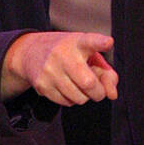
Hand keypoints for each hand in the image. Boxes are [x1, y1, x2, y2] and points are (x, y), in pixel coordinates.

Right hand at [2, 32, 117, 105]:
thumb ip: (105, 71)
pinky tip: (66, 87)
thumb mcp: (87, 53)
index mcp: (77, 42)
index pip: (90, 41)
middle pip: (89, 83)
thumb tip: (112, 94)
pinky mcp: (42, 85)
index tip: (108, 42)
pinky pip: (66, 102)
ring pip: (79, 98)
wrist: (31, 52)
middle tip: (97, 89)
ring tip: (78, 85)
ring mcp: (50, 70)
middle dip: (98, 92)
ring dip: (85, 96)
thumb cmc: (68, 53)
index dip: (100, 43)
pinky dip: (71, 99)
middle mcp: (63, 54)